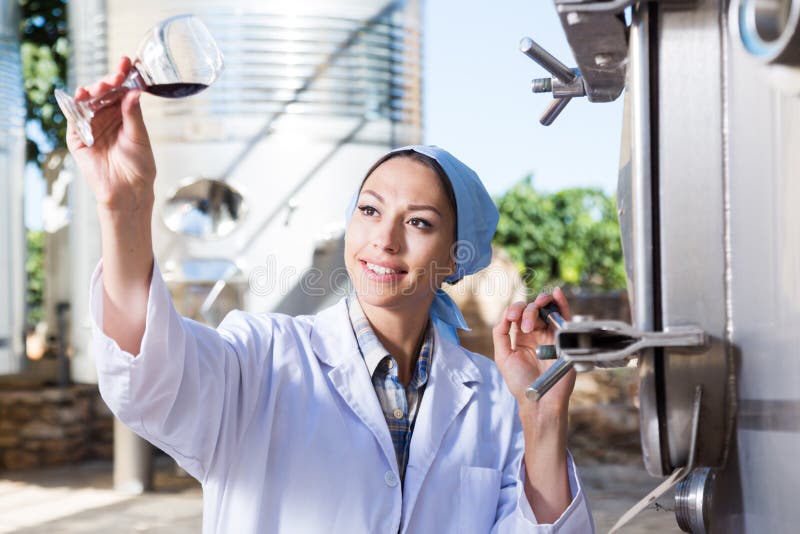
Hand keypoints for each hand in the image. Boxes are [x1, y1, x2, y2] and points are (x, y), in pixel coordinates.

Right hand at [66, 56, 156, 211]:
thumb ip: (133, 114)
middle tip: (115, 76)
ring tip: (102, 86)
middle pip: (103, 92)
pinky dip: (76, 106)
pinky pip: (73, 117)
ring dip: (93, 90)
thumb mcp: (140, 137)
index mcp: (124, 114)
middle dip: (108, 81)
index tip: (128, 62)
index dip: (123, 75)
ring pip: (87, 101)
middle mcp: (107, 117)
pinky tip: (83, 97)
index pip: (121, 90)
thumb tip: (134, 91)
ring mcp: (91, 126)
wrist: (129, 191)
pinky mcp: (78, 137)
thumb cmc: (140, 167)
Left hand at [493, 288, 575, 413]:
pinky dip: (562, 302)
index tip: (511, 318)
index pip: (519, 314)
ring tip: (539, 306)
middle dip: (527, 312)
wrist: (540, 399)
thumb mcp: (503, 356)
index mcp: (521, 337)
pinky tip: (557, 293)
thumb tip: (506, 315)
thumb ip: (500, 334)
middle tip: (527, 328)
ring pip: (548, 309)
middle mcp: (537, 333)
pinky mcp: (565, 339)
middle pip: (533, 309)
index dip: (515, 310)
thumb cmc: (520, 382)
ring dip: (542, 302)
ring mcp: (552, 335)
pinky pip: (565, 317)